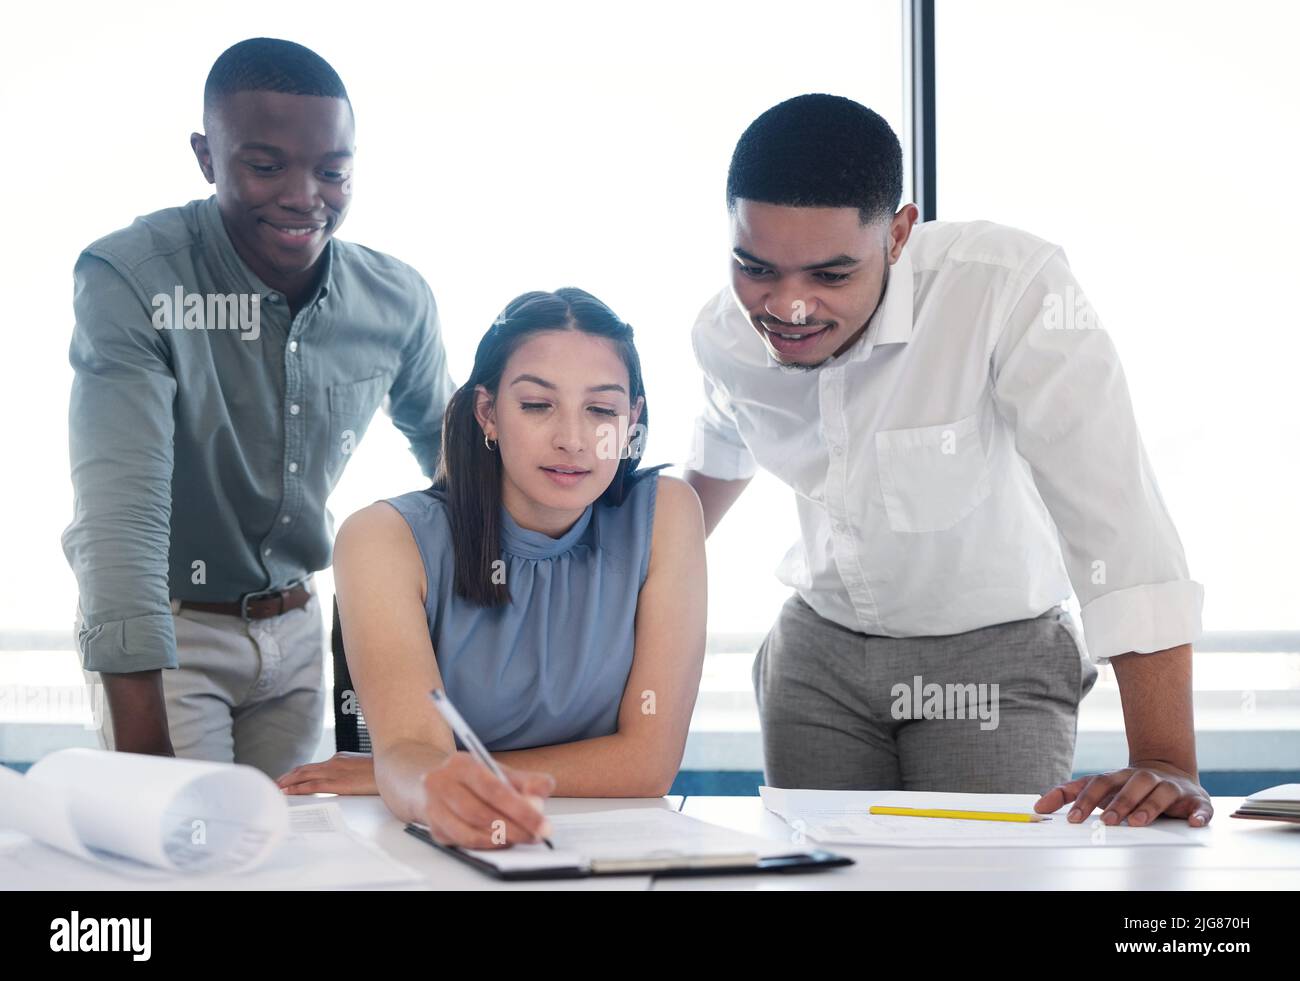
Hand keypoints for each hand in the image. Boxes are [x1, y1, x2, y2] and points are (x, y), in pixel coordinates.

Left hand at [277, 751, 376, 795]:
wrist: (394, 769)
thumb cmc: (383, 773)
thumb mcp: (364, 770)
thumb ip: (351, 774)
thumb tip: (347, 784)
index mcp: (340, 758)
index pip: (313, 766)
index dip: (298, 772)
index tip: (287, 778)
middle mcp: (334, 762)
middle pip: (304, 769)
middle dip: (287, 776)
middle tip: (274, 784)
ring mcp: (335, 771)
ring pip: (303, 775)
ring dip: (287, 782)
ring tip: (275, 788)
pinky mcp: (338, 782)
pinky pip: (312, 785)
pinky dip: (297, 788)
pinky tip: (288, 793)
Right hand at [422, 752, 555, 848]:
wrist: (435, 783)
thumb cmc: (473, 779)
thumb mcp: (499, 771)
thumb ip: (525, 781)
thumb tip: (542, 792)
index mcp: (462, 764)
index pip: (494, 789)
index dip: (521, 809)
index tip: (542, 824)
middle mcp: (442, 784)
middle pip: (480, 812)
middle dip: (514, 828)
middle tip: (535, 835)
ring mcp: (433, 808)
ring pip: (470, 831)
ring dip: (500, 839)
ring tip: (522, 838)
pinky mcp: (434, 829)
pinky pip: (463, 843)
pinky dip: (486, 846)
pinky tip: (502, 842)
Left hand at [1033, 760, 1213, 826]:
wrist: (1170, 772)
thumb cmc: (1128, 786)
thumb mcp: (1099, 787)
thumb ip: (1069, 794)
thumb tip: (1039, 806)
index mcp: (1120, 776)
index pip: (1100, 784)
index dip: (1086, 800)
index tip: (1073, 819)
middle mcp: (1145, 779)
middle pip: (1132, 785)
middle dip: (1119, 803)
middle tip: (1106, 821)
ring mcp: (1171, 788)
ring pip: (1161, 793)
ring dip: (1149, 807)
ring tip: (1137, 822)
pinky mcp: (1196, 800)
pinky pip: (1200, 807)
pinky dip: (1199, 814)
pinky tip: (1194, 822)